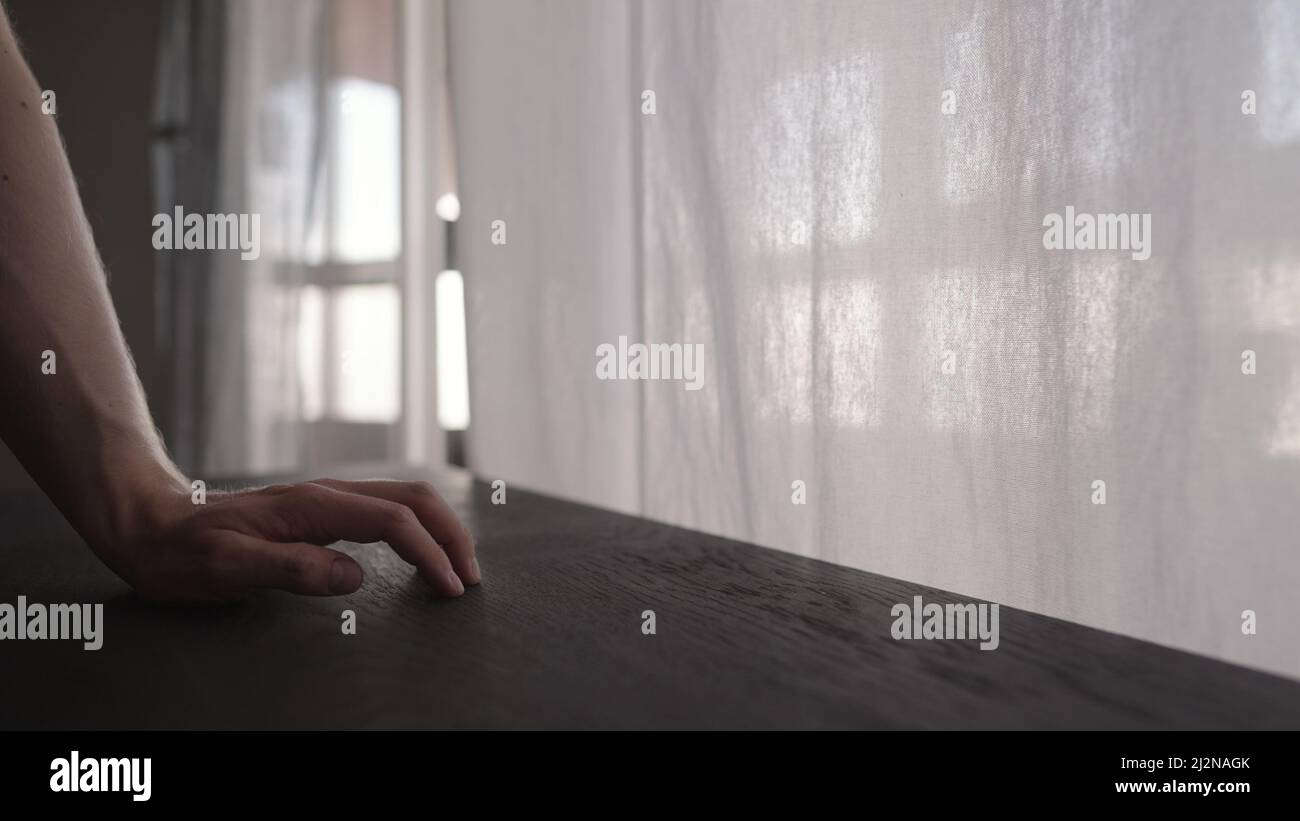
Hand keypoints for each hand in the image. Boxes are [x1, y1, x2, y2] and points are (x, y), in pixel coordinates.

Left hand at [99, 478, 479, 603]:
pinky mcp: (322, 512)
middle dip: (452, 535)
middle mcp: (327, 494)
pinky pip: (385, 512)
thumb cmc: (182, 552)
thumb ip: (291, 568)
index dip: (429, 554)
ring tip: (457, 568)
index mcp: (312, 505)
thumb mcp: (226, 567)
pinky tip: (420, 554)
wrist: (150, 525)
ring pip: (403, 500)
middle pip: (413, 499)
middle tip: (470, 579)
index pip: (393, 522)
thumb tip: (353, 577)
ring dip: (439, 529)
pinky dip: (418, 530)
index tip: (449, 591)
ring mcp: (326, 500)